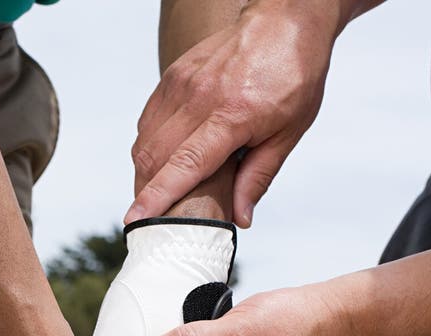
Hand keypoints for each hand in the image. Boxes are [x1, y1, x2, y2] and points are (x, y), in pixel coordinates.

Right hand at [126, 0, 339, 226]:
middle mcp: (200, 97)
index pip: (185, 164)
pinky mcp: (173, 76)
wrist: (285, 21)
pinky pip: (149, 120)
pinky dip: (149, 147)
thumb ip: (258, 177)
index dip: (158, 196)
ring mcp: (182, 83)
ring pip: (146, 140)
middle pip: (155, 156)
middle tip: (152, 219)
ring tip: (157, 194)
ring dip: (145, 173)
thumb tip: (240, 219)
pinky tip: (163, 161)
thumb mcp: (288, 133)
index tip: (136, 220)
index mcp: (232, 115)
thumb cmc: (293, 76)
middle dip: (146, 192)